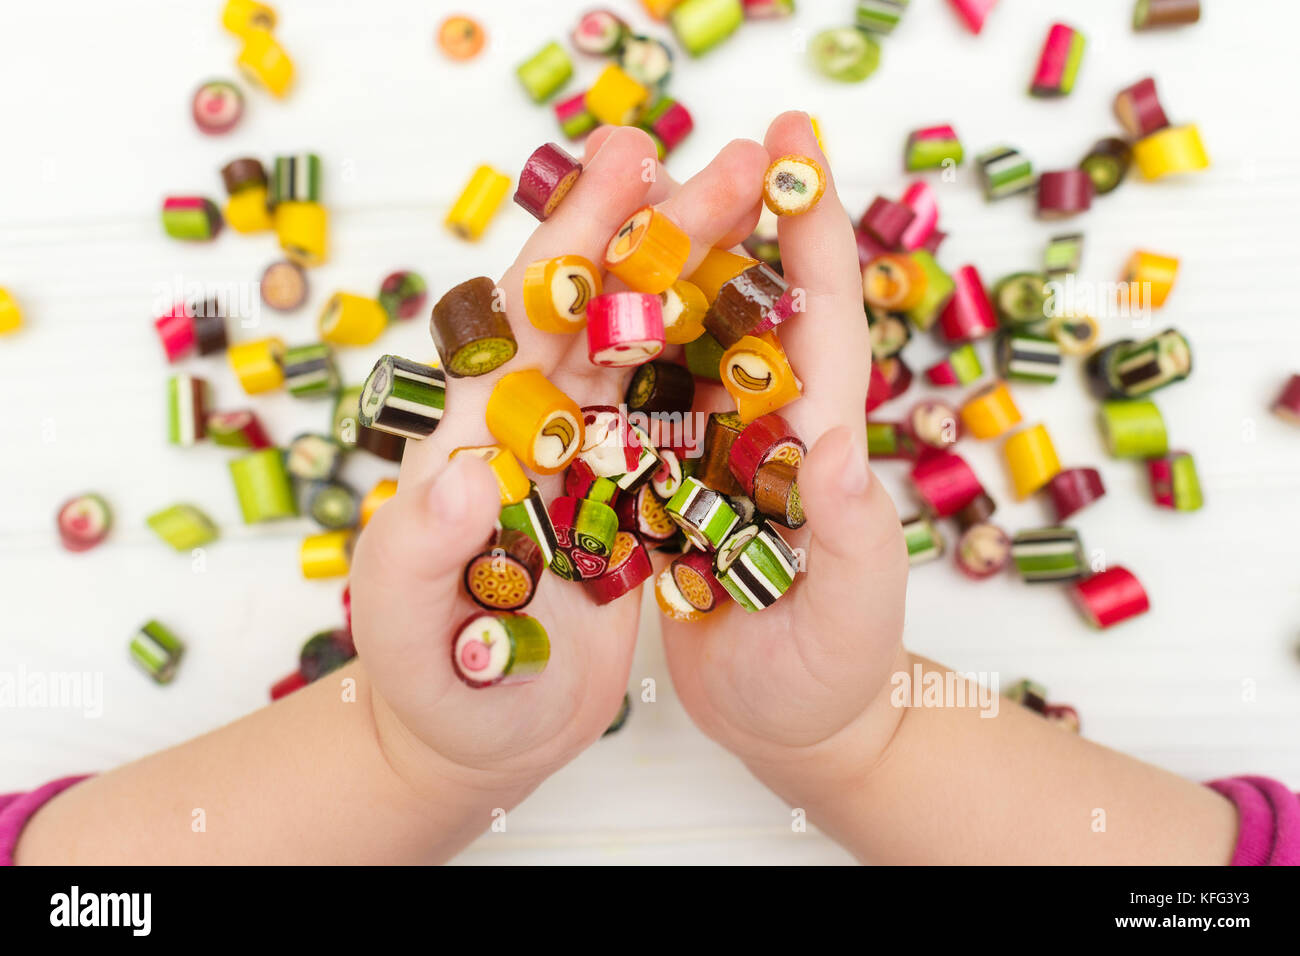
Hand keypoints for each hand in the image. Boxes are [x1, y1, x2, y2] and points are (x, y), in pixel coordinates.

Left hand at [349, 127, 769, 799]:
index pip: (523, 321)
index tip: (629, 167)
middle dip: (654, 234)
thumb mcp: (406, 635)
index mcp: (470, 438)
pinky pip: (671, 412)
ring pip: (640, 348)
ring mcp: (577, 457)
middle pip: (593, 311)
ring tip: (753, 213)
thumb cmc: (432, 691)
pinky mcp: (618, 494)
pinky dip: (713, 360)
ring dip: (692, 281)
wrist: (474, 738)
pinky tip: (761, 318)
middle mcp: (525, 429)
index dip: (574, 239)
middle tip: (725, 163)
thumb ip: (415, 556)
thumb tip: (457, 477)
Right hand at [660, 112, 910, 780]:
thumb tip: (845, 450)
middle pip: (745, 304)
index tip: (791, 148)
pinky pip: (635, 402)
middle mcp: (767, 428)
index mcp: (820, 443)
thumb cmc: (831, 679)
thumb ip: (854, 540)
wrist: (789, 726)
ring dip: (654, 270)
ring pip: (681, 341)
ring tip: (611, 204)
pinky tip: (571, 314)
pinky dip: (609, 351)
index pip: (822, 320)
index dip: (810, 231)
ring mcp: (714, 451)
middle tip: (675, 149)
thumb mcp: (851, 617)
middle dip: (721, 219)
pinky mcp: (667, 485)